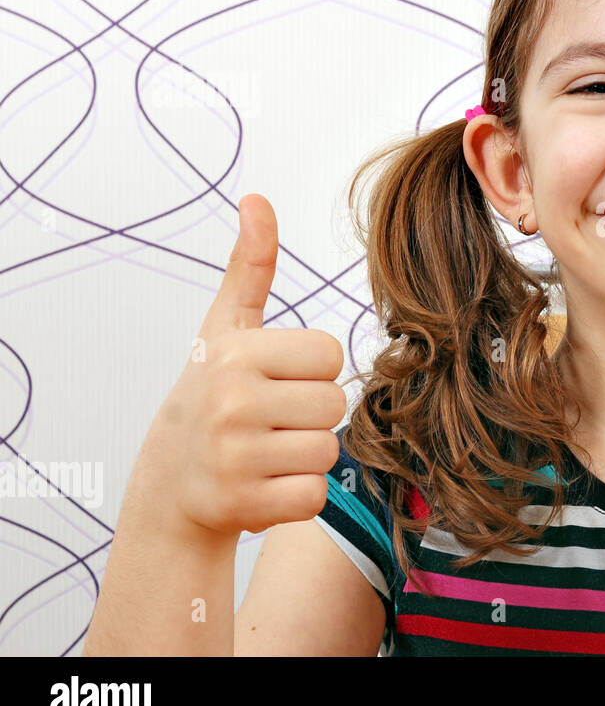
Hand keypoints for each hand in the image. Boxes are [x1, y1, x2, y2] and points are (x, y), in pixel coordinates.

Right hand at [142, 194, 346, 540]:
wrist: (169, 482)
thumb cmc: (210, 393)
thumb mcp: (225, 327)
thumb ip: (250, 266)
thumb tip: (257, 199)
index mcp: (237, 353)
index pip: (331, 355)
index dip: (311, 370)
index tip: (275, 380)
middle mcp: (232, 402)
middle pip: (334, 404)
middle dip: (311, 415)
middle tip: (271, 421)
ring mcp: (236, 457)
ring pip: (328, 451)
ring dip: (306, 457)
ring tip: (266, 452)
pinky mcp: (243, 506)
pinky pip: (315, 497)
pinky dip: (298, 497)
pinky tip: (264, 486)